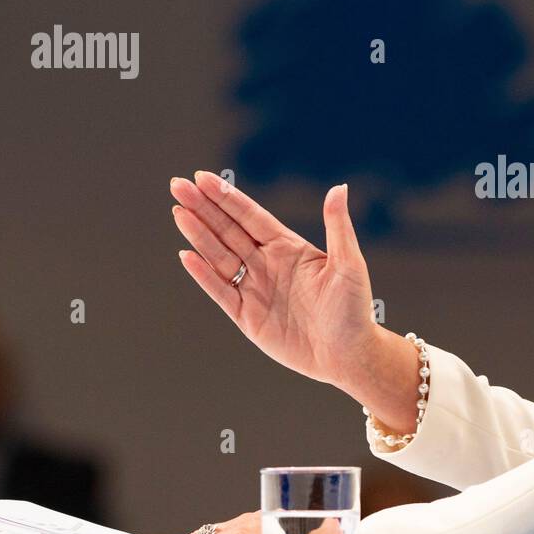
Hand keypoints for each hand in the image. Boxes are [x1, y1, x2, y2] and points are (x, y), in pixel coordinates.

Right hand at [169, 172, 378, 386]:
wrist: (349, 356)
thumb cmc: (355, 309)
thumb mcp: (349, 263)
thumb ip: (338, 226)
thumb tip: (339, 188)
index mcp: (289, 248)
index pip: (251, 216)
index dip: (227, 197)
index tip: (203, 178)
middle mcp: (268, 265)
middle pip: (229, 231)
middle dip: (203, 208)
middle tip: (178, 185)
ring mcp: (255, 289)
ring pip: (220, 257)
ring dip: (199, 235)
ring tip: (178, 212)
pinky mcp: (247, 316)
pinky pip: (220, 291)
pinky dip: (203, 275)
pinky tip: (186, 255)